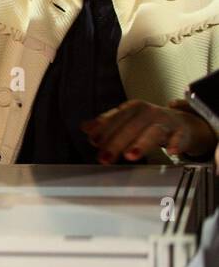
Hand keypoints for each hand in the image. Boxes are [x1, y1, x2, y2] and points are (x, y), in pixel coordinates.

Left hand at [81, 99, 217, 163]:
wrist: (180, 122)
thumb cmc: (148, 123)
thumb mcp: (127, 120)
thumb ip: (107, 125)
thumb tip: (85, 128)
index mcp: (132, 108)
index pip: (116, 117)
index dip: (104, 128)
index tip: (93, 140)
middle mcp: (148, 113)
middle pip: (131, 127)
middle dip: (116, 142)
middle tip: (104, 157)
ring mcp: (165, 122)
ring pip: (153, 132)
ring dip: (141, 144)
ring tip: (130, 155)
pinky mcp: (181, 132)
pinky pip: (178, 138)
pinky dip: (175, 143)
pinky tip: (170, 152)